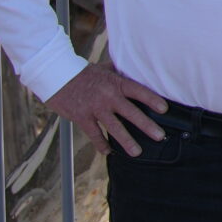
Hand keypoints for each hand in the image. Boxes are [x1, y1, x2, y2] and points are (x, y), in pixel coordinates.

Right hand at [45, 61, 168, 154]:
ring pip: (114, 127)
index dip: (153, 100)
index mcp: (116, 83)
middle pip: (131, 113)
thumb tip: (137, 69)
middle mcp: (108, 96)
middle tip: (160, 136)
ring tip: (137, 152)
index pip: (139, 91)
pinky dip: (101, 144)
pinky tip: (108, 152)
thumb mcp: (104, 68)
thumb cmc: (83, 72)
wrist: (57, 76)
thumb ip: (120, 72)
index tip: (165, 109)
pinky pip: (94, 134)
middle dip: (147, 126)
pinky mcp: (81, 117)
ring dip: (126, 141)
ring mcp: (95, 108)